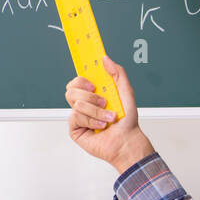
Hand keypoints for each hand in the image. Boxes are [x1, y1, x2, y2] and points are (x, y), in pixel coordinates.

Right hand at [64, 55, 154, 172]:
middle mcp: (84, 104)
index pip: (77, 81)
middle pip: (71, 90)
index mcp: (93, 94)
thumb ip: (118, 73)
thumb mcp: (126, 92)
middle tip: (104, 102)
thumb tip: (105, 59)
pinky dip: (92, 121)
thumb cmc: (127, 121)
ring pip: (76, 104)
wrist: (127, 141)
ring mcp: (78, 116)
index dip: (81, 80)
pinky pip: (76, 117)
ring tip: (109, 118)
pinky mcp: (75, 129)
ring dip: (97, 111)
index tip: (93, 84)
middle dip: (90, 96)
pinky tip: (100, 126)